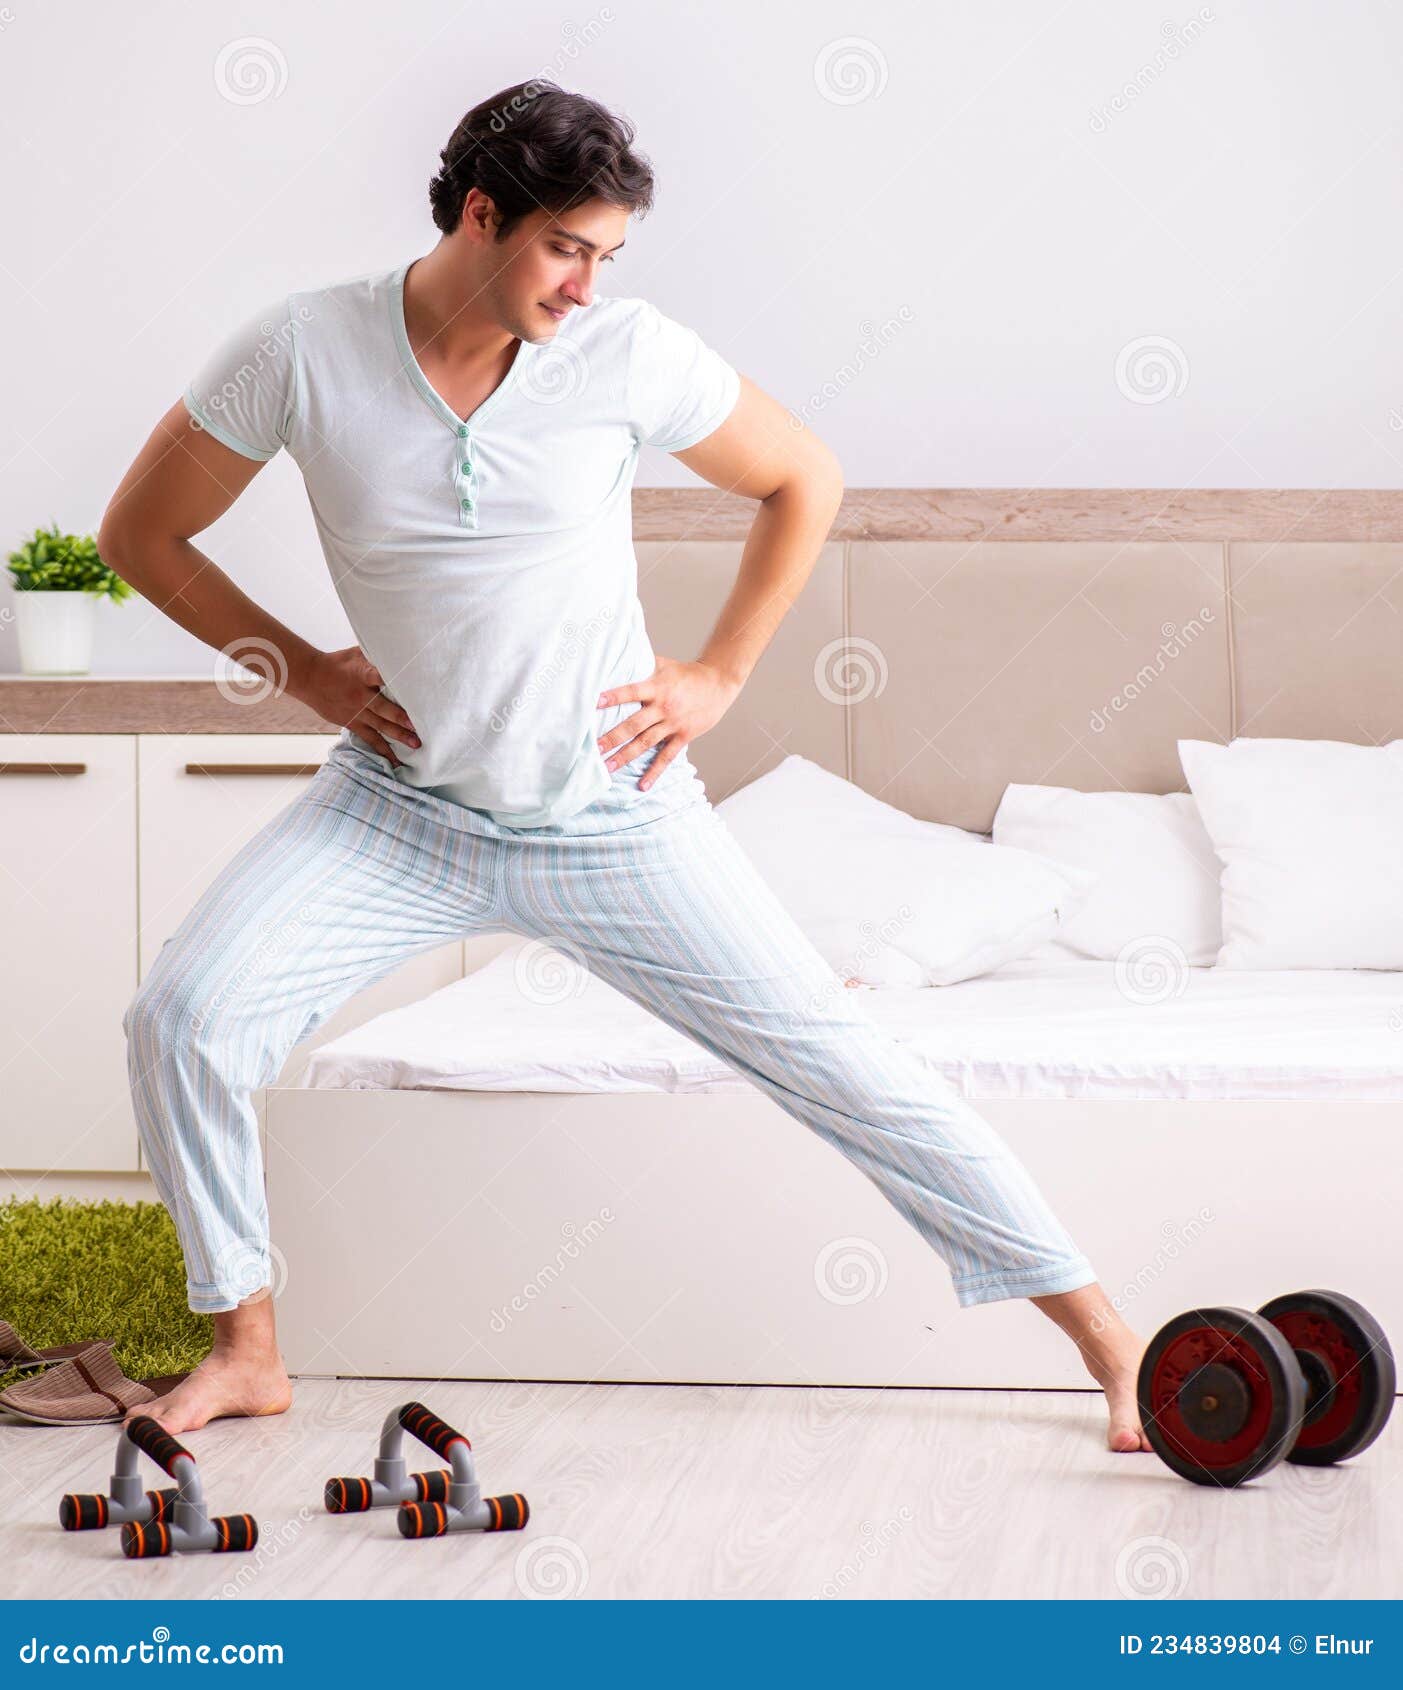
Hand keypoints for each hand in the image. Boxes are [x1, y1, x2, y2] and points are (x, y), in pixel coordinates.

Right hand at [289, 645, 420, 764]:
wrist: (309, 677)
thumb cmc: (337, 663)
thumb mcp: (356, 653)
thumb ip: (376, 655)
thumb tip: (400, 649)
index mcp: (362, 675)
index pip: (380, 677)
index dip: (395, 683)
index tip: (414, 689)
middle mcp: (360, 695)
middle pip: (384, 708)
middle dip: (402, 719)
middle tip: (420, 728)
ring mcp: (356, 712)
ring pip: (380, 726)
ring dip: (398, 736)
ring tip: (416, 745)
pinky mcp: (351, 723)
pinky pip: (369, 738)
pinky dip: (382, 749)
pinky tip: (395, 760)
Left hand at [596, 657, 741, 788]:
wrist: (718, 683)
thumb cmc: (688, 674)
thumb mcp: (664, 665)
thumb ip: (642, 665)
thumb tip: (618, 657)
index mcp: (657, 687)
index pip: (631, 692)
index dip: (614, 697)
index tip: (595, 703)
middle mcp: (663, 707)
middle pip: (634, 725)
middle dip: (613, 737)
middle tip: (594, 749)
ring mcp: (673, 724)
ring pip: (645, 743)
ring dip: (625, 756)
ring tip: (607, 768)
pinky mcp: (683, 736)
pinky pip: (666, 757)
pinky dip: (654, 772)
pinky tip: (642, 785)